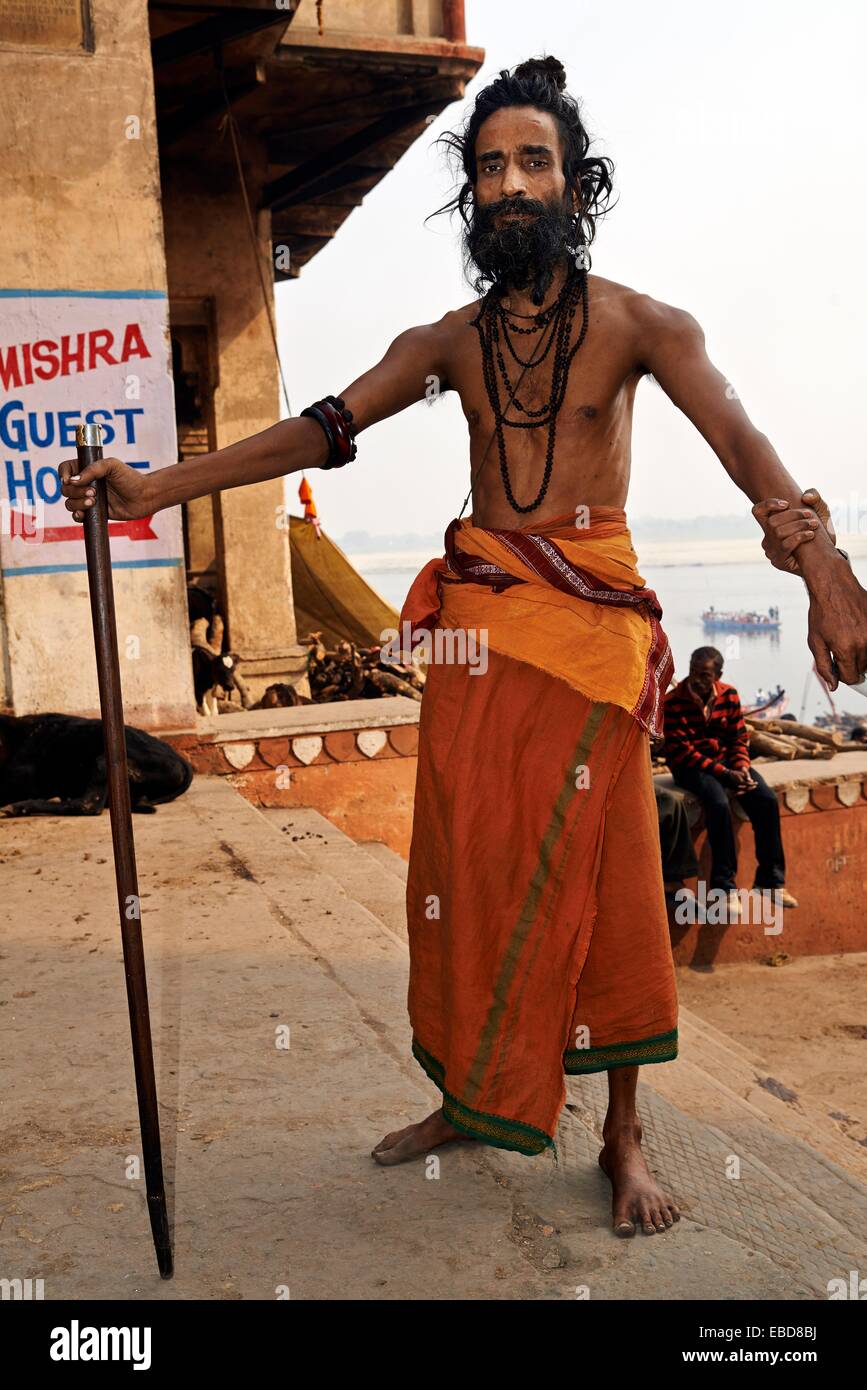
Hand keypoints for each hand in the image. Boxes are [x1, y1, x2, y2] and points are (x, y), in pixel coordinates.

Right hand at [58, 456, 150, 521]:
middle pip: (65, 488)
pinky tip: (83, 514)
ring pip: (70, 503)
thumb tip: (72, 481)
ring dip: (77, 503)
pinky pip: (78, 516)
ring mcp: (89, 499)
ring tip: (94, 502)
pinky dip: (77, 515)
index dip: (64, 474)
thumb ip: (92, 469)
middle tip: (93, 492)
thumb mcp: (112, 465)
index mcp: (87, 469)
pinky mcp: (94, 512)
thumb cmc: (130, 478)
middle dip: (75, 491)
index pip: (66, 469)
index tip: (69, 480)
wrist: (145, 497)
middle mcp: (86, 484)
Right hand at [724, 768, 755, 792]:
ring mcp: (736, 788)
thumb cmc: (735, 773)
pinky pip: (741, 791)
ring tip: (753, 787)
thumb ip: (747, 777)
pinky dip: (745, 791)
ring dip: (749, 789)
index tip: (756, 783)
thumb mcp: (741, 773)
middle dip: (752, 787)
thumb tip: (752, 780)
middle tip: (755, 786)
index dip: (753, 784)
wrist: (727, 775)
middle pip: (747, 789)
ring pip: (744, 791)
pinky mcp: (734, 789)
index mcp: (740, 782)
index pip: (748, 784)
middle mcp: (738, 786)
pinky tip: (747, 789)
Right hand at [752, 489, 835, 574]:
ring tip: (814, 524)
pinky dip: (799, 537)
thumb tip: (805, 497)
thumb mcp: (820, 509)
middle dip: (793, 515)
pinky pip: (785, 545)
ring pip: (778, 532)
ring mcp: (770, 551)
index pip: (758, 512)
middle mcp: (768, 539)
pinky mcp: (778, 562)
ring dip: (799, 526)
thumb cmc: (821, 531)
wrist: (827, 557)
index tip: (786, 503)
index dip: (768, 505)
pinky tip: (811, 535)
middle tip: (810, 514)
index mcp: (771, 526)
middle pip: (772, 521)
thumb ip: (814, 496)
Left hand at [807, 571, 866, 687]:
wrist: (834, 587)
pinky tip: (855, 631)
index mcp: (846, 648)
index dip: (842, 676)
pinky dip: (865, 641)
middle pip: (862, 669)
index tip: (837, 668)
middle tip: (839, 650)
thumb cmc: (823, 612)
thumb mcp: (815, 641)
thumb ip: (824, 666)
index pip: (851, 678)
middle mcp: (864, 642)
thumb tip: (833, 685)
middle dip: (850, 665)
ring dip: (859, 654)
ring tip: (847, 639)